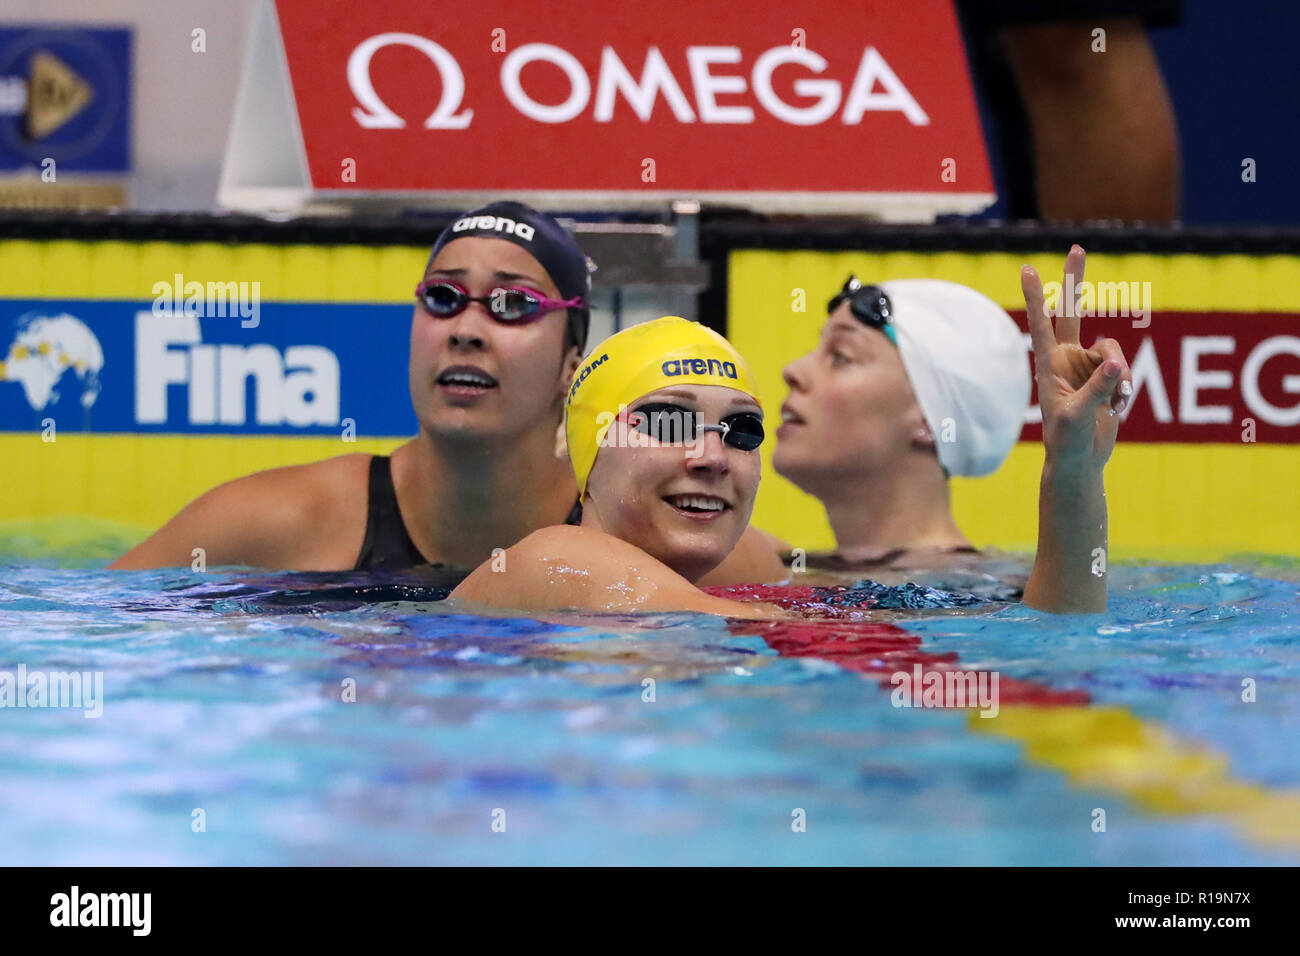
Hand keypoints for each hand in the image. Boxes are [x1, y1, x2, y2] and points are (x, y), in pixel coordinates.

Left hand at [1021, 245, 1132, 470]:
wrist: (1080, 459)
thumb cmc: (1067, 440)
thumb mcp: (1078, 415)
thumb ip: (1097, 387)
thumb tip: (1116, 362)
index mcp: (1049, 364)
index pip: (1041, 324)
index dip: (1035, 297)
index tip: (1026, 269)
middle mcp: (1067, 358)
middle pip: (1073, 311)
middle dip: (1075, 280)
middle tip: (1076, 247)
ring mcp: (1088, 365)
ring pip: (1114, 349)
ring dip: (1119, 375)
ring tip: (1111, 402)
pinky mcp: (1107, 376)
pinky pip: (1125, 370)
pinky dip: (1124, 389)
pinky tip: (1115, 409)